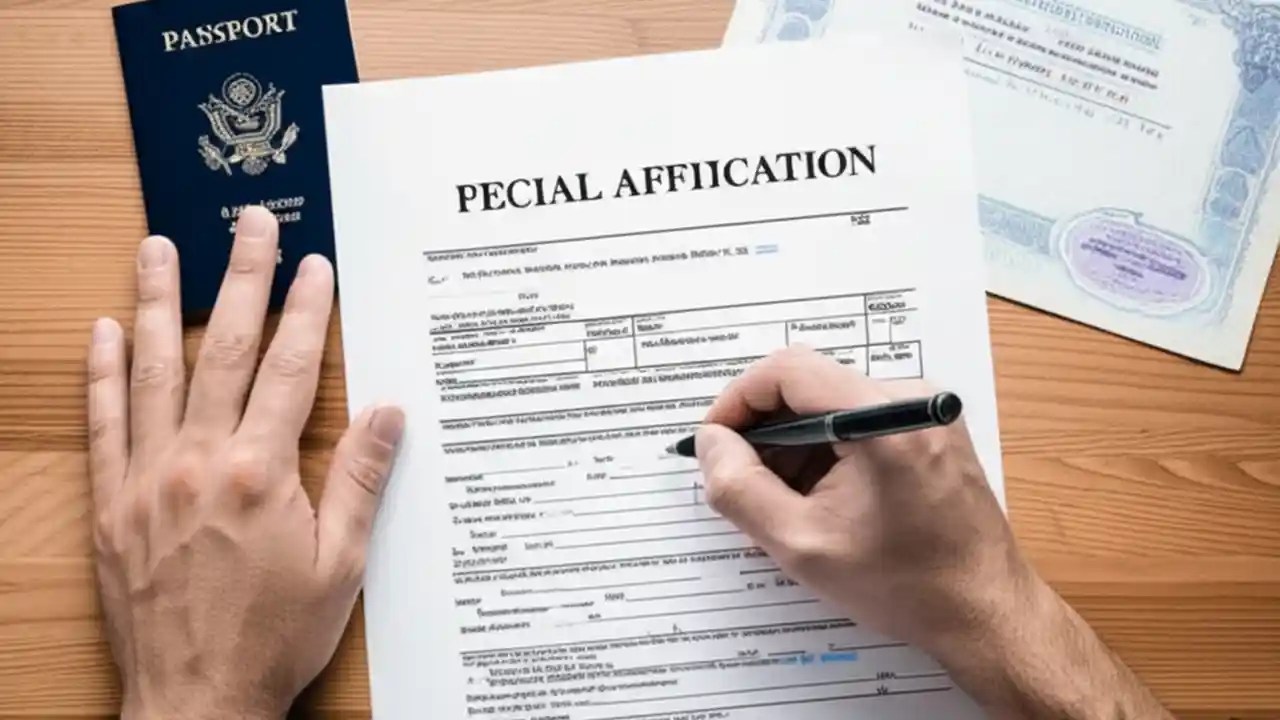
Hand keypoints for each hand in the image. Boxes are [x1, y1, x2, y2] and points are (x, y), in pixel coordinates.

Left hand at [86, 207, 404, 718]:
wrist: (196, 701)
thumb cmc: (275, 637)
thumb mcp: (341, 565)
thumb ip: (359, 480)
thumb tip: (388, 411)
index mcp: (262, 473)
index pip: (287, 370)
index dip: (303, 311)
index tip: (312, 266)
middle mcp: (199, 462)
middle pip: (221, 350)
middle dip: (239, 279)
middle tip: (246, 223)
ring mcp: (147, 478)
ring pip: (153, 370)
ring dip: (158, 302)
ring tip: (158, 248)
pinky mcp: (112, 504)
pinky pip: (103, 423)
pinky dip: (102, 373)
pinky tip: (105, 331)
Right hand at [695, 348, 1172, 719]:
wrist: (985, 612)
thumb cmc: (905, 585)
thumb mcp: (800, 544)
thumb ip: (740, 488)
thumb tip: (711, 443)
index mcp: (884, 419)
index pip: (789, 370)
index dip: (738, 400)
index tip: (714, 441)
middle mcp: (912, 399)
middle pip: (810, 386)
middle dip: (765, 433)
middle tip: (741, 484)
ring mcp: (927, 412)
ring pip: (832, 406)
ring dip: (796, 447)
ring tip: (784, 505)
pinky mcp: (931, 429)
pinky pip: (860, 422)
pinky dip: (828, 454)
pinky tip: (820, 502)